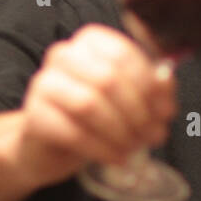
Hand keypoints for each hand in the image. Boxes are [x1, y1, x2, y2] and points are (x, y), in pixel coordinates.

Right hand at [10, 23, 177, 186]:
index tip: (166, 113)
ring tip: (133, 149)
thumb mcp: (129, 99)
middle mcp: (64, 55)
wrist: (51, 145)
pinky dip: (101, 149)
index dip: (150, 86)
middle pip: (108, 79)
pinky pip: (72, 132)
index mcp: (90, 42)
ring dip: (120, 132)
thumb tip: (166, 86)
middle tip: (152, 136)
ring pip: (89, 104)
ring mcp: (44, 84)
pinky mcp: (34, 116)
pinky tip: (116, 158)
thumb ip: (151, 88)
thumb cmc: (96, 116)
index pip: (123, 55)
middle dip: (137, 113)